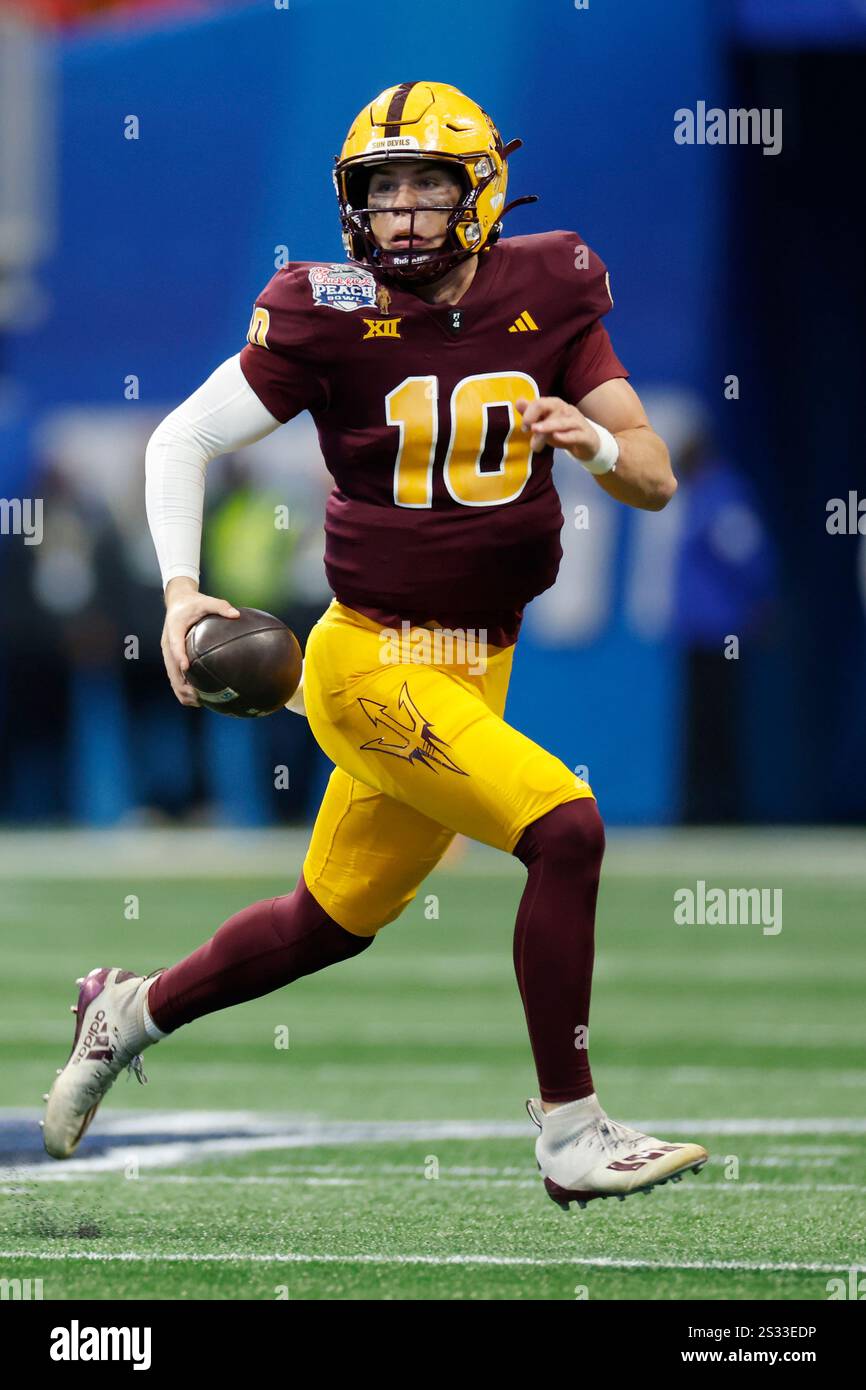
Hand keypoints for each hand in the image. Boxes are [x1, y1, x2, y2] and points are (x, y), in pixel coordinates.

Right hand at [161, 580, 239, 706]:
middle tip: (198, 696)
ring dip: (182, 691)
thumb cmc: (193, 603)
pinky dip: (184, 689)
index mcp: (174, 629)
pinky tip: (199, 697)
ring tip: (200, 702)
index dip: (179, 656)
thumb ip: (220, 606)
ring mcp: (168, 654)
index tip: (186, 667)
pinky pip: (176, 678)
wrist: (177, 602)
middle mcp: (168, 644)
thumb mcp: (206, 601)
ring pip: (172, 678)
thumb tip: (236, 614)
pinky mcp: (172, 659)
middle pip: (171, 669)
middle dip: (182, 684)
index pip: (175, 644)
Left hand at [516, 395, 600, 461]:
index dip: (530, 412)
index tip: (523, 427)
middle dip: (537, 418)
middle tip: (526, 430)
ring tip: (535, 430)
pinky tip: (557, 437)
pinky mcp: (586, 436)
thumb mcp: (546, 423)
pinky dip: (566, 436)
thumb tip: (518, 402)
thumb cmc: (563, 432)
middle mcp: (568, 410)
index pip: (541, 402)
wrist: (588, 444)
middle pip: (552, 409)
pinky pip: (576, 434)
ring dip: (548, 426)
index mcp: (556, 405)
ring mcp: (578, 422)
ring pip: (563, 422)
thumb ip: (532, 414)